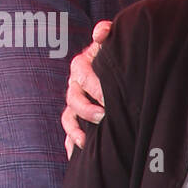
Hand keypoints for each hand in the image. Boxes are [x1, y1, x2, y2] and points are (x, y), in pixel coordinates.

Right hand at [62, 21, 111, 158]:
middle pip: (74, 99)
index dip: (94, 86)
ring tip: (87, 140)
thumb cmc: (115, 56)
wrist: (119, 70)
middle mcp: (75, 85)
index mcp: (82, 65)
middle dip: (87, 109)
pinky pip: (69, 135)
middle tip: (104, 116)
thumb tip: (102, 32)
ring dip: (76, 130)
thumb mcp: (112, 43)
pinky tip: (76, 155)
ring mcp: (75, 104)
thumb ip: (107, 34)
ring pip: (68, 118)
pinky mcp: (77, 120)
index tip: (107, 96)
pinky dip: (71, 145)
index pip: (83, 75)